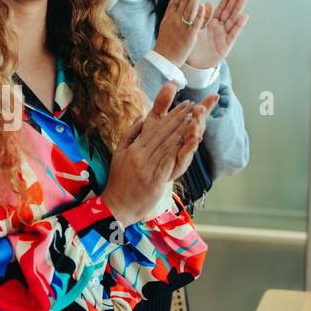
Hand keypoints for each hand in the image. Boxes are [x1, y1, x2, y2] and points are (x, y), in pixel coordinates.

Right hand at [101, 84, 217, 225]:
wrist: (116, 206)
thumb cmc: (119, 181)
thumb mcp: (118, 154)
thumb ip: (130, 134)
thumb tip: (140, 117)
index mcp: (133, 149)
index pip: (156, 128)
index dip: (171, 116)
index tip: (184, 105)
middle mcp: (140, 156)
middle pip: (163, 134)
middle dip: (179, 119)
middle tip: (193, 106)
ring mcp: (147, 169)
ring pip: (167, 147)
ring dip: (182, 132)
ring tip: (194, 120)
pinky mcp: (154, 182)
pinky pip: (168, 164)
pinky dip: (178, 152)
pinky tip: (187, 143)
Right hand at [152, 0, 211, 65]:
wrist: (163, 60)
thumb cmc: (166, 43)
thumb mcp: (166, 24)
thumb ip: (172, 11)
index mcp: (171, 15)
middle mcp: (175, 19)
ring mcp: (181, 27)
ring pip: (189, 9)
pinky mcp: (188, 37)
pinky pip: (194, 25)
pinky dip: (199, 16)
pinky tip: (204, 6)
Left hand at [184, 0, 249, 69]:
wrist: (193, 65)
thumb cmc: (193, 47)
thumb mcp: (196, 30)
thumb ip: (202, 18)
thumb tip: (207, 3)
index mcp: (212, 23)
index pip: (222, 7)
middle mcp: (220, 28)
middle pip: (229, 11)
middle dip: (236, 0)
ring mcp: (224, 36)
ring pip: (232, 20)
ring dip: (238, 8)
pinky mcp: (226, 45)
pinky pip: (233, 34)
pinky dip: (238, 25)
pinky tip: (244, 16)